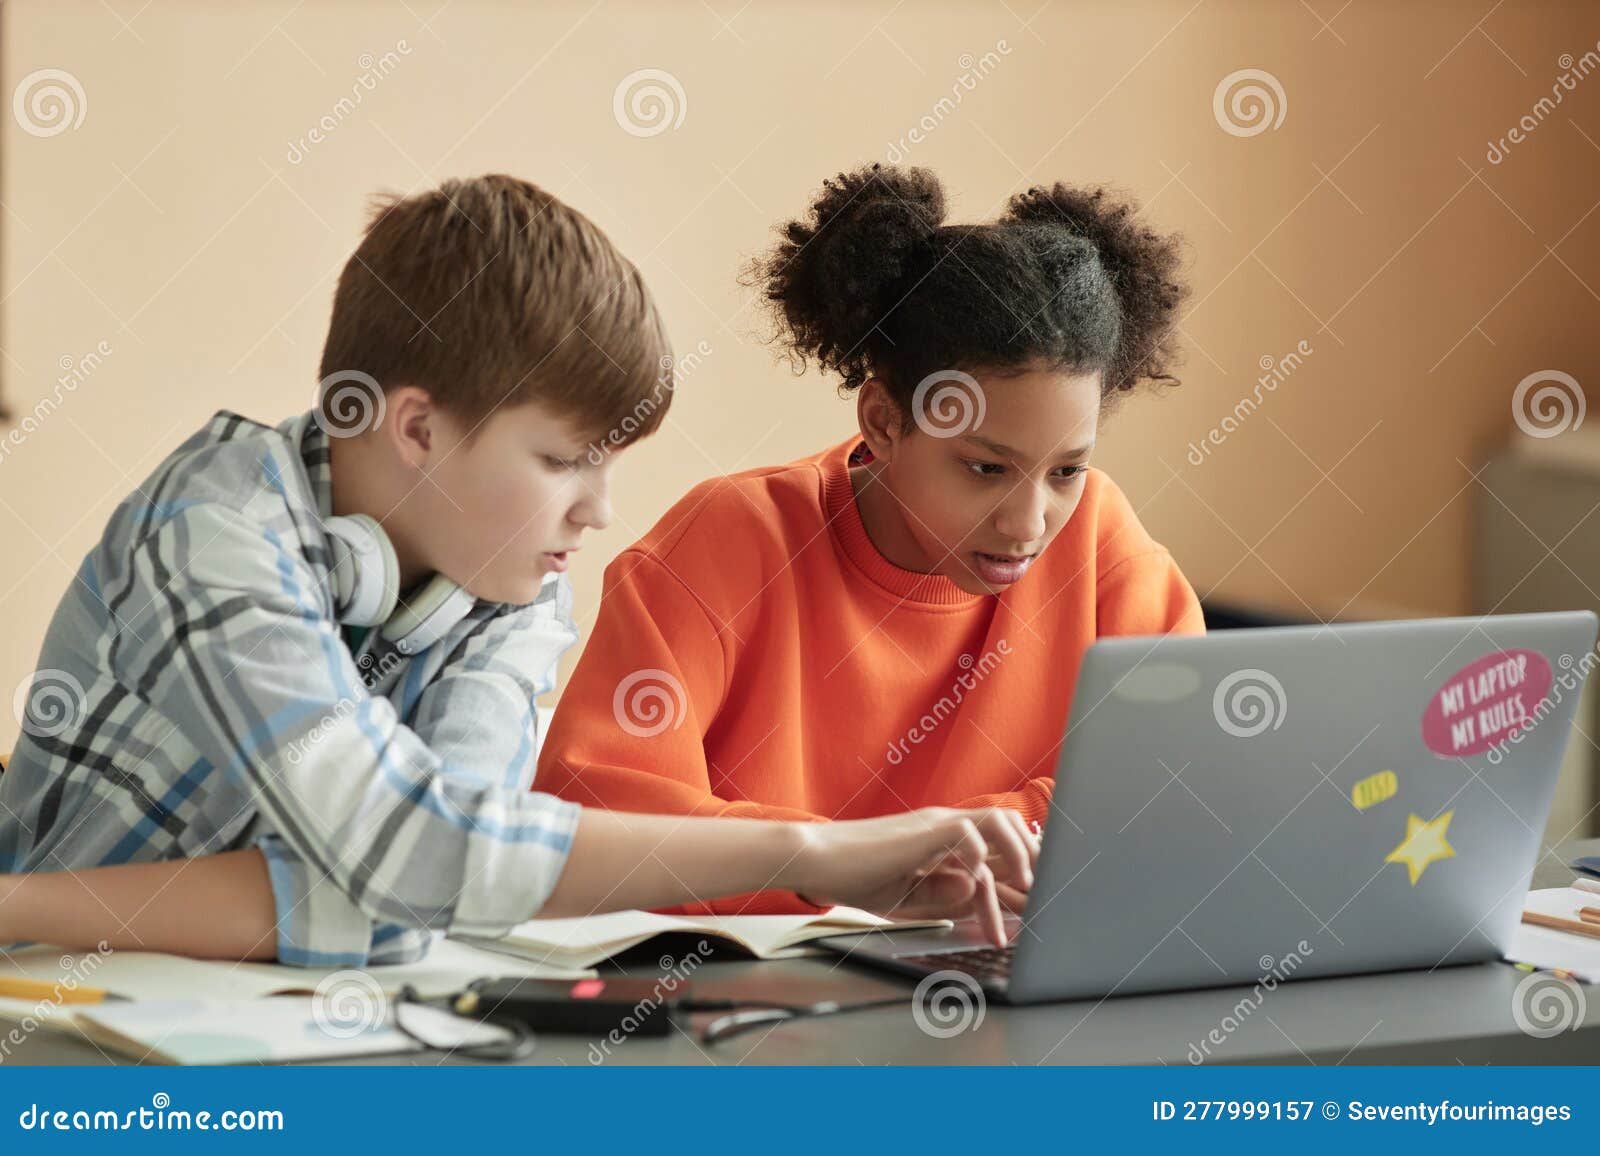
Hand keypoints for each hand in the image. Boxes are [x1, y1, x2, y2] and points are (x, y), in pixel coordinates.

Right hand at [789, 808, 1038, 946]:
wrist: (815, 860)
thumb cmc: (852, 875)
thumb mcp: (905, 893)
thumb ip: (940, 891)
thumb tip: (973, 888)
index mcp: (940, 838)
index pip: (995, 845)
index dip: (1018, 871)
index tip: (1026, 904)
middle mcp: (943, 824)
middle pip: (1008, 825)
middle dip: (1031, 859)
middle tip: (1036, 895)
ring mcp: (934, 825)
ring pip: (998, 822)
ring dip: (1017, 853)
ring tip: (1023, 886)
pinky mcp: (922, 832)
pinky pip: (968, 834)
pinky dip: (981, 857)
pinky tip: (977, 884)